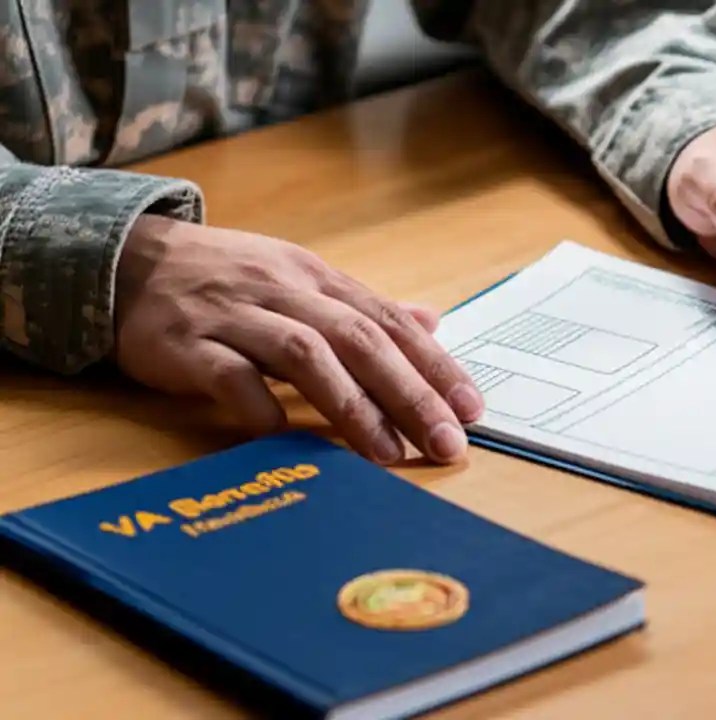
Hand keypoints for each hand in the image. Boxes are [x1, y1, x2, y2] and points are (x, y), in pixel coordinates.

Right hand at [113, 216, 482, 464]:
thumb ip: (363, 308)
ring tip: (387, 453)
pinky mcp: (184, 344)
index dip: (434, 365)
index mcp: (317, 278)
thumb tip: (433, 322)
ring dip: (351, 406)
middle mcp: (283, 291)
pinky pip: (228, 375)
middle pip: (359, 339)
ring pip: (304, 354)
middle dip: (409, 392)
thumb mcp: (300, 279)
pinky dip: (260, 407)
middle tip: (445, 441)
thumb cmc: (225, 279)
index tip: (471, 409)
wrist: (123, 258)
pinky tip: (286, 440)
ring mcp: (234, 316)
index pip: (388, 321)